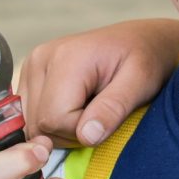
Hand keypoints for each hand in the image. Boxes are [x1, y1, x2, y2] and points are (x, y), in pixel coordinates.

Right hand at [18, 19, 178, 146]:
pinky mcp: (30, 76)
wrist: (143, 41)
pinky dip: (53, 122)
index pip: (54, 120)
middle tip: (102, 114)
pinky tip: (76, 108)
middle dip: (72, 133)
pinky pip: (31, 116)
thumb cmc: (147, 59)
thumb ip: (113, 108)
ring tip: (91, 108)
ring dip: (62, 129)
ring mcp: (31, 66)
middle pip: (39, 125)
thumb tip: (86, 136)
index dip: (82, 132)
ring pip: (32, 124)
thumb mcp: (141, 83)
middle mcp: (40, 59)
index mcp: (65, 57)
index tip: (107, 117)